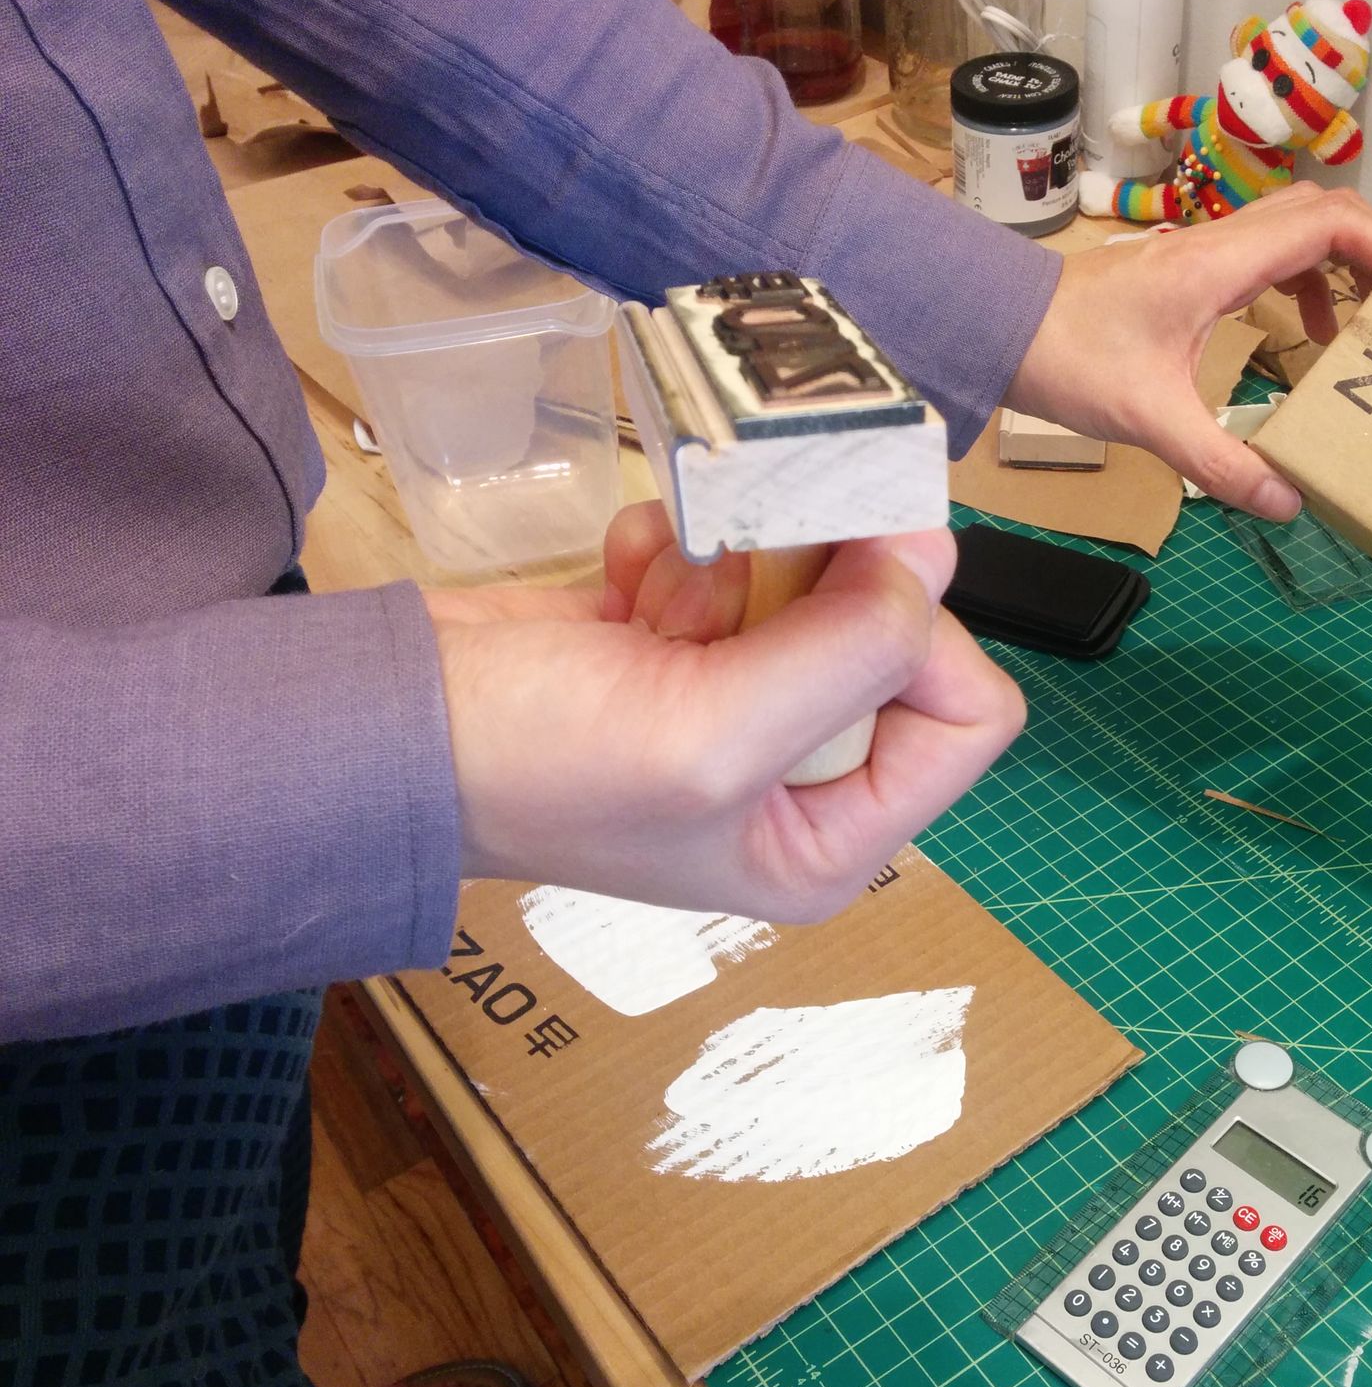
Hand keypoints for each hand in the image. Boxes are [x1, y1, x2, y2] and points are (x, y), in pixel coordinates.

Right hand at [427, 510, 1024, 921]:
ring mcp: (749, 699)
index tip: (840, 588)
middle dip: (809, 593)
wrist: (385, 727)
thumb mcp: (709, 735)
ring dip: (735, 565)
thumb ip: (847, 649)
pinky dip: (684, 548)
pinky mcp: (693, 635)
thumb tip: (937, 550)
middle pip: (899, 630)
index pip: (971, 714)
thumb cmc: (532, 766)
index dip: (921, 638)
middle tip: (720, 597)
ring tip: (655, 607)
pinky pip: (743, 551)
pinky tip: (621, 588)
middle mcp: (806, 776)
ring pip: (818, 575)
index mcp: (834, 838)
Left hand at [1003, 185, 1371, 519]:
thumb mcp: (1152, 421)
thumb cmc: (1066, 359)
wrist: (997, 328)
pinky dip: (1299, 285)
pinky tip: (1296, 337)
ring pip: (1296, 231)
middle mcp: (1218, 242)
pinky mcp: (1185, 270)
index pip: (1335, 225)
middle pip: (1328, 214)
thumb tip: (1289, 504)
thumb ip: (1222, 464)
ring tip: (1359, 336)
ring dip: (1341, 272)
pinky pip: (1265, 256)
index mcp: (1221, 262)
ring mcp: (1200, 251)